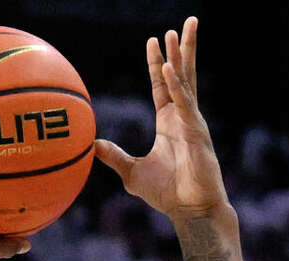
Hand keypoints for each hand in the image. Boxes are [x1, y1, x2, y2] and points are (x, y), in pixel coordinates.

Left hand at [94, 17, 230, 221]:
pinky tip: (170, 68)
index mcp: (169, 123)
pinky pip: (185, 103)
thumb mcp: (132, 173)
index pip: (162, 86)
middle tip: (181, 23)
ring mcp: (192, 122)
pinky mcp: (196, 132)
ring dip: (182, 55)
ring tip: (179, 31)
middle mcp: (182, 117)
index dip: (157, 64)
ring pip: (186, 81)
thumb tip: (92, 145)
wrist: (190, 210)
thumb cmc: (167, 193)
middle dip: (180, 49)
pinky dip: (176, 85)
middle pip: (181, 75)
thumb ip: (114, 157)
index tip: (153, 40)